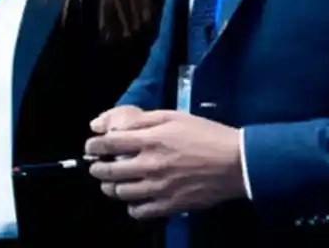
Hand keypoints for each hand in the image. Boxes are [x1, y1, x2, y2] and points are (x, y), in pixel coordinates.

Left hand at [84, 110, 245, 219]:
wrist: (237, 162)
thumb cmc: (206, 134)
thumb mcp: (173, 116)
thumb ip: (141, 120)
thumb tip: (112, 125)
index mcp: (150, 140)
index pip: (108, 144)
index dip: (93, 146)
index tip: (91, 147)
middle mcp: (150, 165)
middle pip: (109, 171)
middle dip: (96, 168)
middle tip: (96, 166)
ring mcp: (159, 187)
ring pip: (121, 193)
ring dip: (111, 187)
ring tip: (112, 183)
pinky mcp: (171, 205)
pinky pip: (140, 211)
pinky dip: (132, 206)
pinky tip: (134, 199)